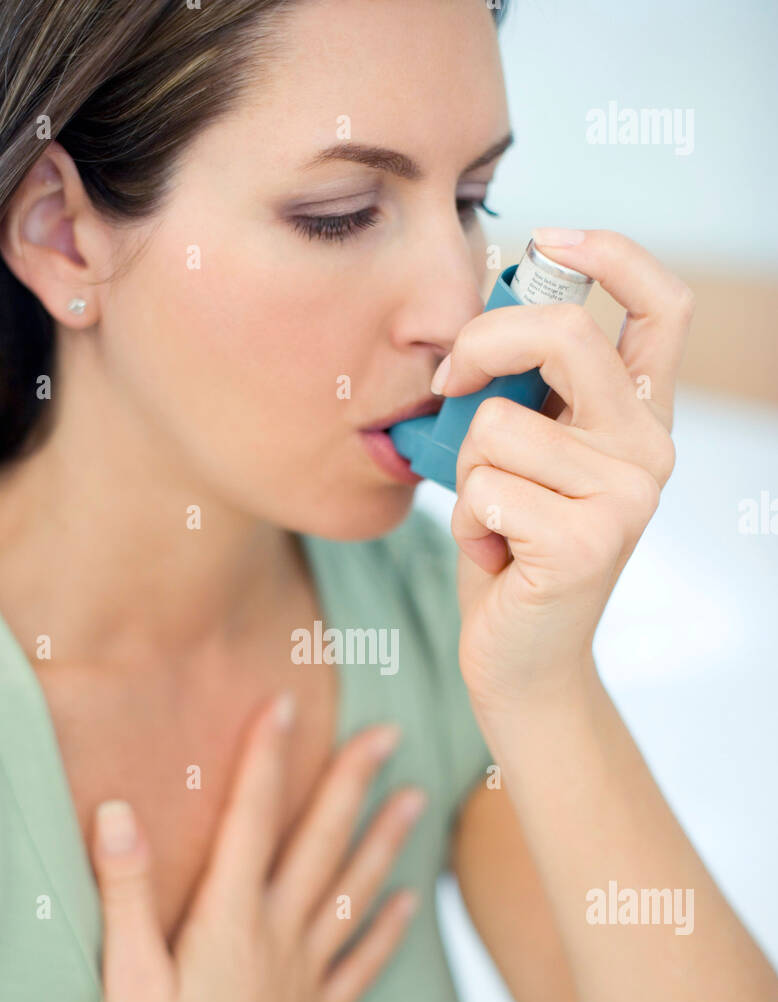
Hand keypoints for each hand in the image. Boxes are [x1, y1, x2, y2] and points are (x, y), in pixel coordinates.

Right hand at [90, 694, 425, 1001]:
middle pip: (320, 844)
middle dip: (351, 781)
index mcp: (229, 919)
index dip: (267, 756)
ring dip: (386, 843)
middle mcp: (277, 938)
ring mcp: (304, 980)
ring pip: (353, 893)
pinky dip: (386, 933)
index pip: (252, 819)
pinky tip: (413, 906)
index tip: (284, 700)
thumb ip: (125, 891)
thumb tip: (116, 809)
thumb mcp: (127, 978)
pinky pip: (361, 966)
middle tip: (387, 731)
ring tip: (416, 797)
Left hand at [438, 229, 694, 716]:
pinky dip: (464, 521)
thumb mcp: (527, 457)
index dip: (611, 251)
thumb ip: (528, 392)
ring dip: (466, 473)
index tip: (549, 235)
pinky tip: (494, 555)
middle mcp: (650, 451)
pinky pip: (483, 486)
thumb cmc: (513, 550)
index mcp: (641, 418)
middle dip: (484, 343)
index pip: (661, 304)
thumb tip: (482, 316)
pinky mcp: (585, 542)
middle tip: (445, 382)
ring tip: (492, 520)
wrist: (522, 660)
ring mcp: (626, 498)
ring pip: (499, 425)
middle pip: (566, 335)